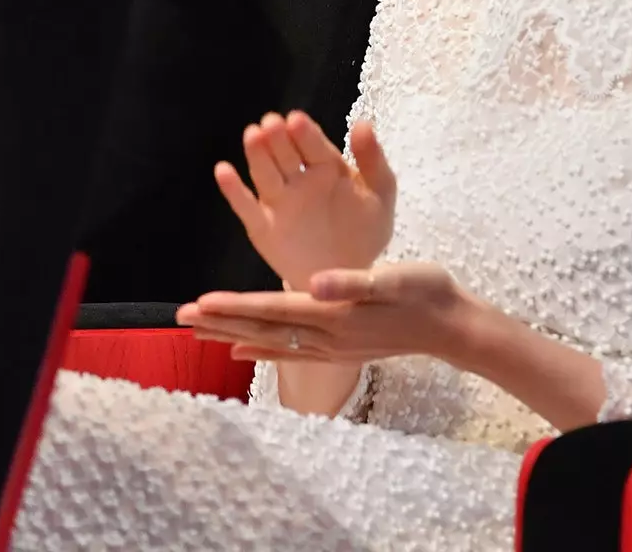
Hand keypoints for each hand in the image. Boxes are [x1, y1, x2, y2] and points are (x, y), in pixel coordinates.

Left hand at [177, 262, 471, 364]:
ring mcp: (332, 346)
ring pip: (269, 342)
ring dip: (231, 336)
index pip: (272, 309)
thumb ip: (352, 281)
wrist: (452, 326)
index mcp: (334, 312)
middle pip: (262, 329)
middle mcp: (327, 335)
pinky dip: (261, 351)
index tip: (198, 304)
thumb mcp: (395, 277)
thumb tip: (315, 284)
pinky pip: (289, 352)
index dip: (233, 307)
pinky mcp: (339, 349)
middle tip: (178, 318)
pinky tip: (241, 352)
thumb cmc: (426, 291)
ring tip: (197, 333)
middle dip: (219, 323)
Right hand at [216, 112, 396, 291]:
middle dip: (278, 138)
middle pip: (285, 154)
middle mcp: (298, 180)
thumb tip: (363, 123)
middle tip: (271, 122)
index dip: (305, 134)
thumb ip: (373, 161)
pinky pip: (247, 207)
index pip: (313, 146)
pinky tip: (223, 171)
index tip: (296, 120)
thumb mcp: (381, 195)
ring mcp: (278, 202)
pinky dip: (234, 190)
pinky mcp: (262, 227)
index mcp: (327, 167)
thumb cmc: (365, 231)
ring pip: (265, 174)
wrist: (347, 278)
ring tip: (252, 135)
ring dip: (257, 155)